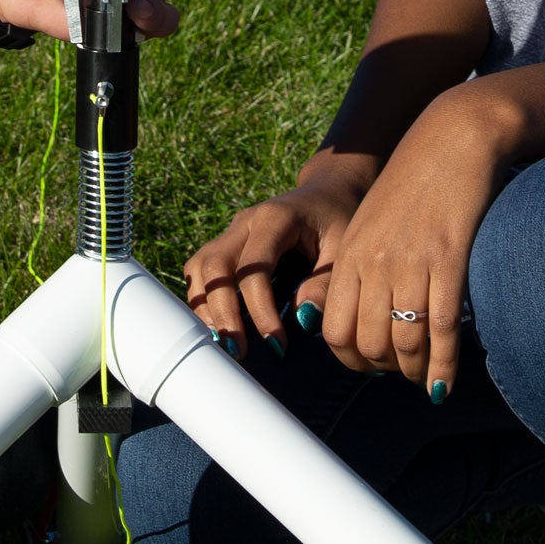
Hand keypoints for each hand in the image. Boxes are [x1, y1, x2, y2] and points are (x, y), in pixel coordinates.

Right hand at [182, 169, 366, 362]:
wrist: (327, 192)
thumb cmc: (338, 219)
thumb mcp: (343, 249)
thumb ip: (325, 284)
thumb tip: (302, 319)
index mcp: (274, 218)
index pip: (254, 268)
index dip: (260, 310)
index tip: (278, 345)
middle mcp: (245, 221)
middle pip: (216, 266)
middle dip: (223, 311)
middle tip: (239, 351)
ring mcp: (233, 231)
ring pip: (201, 266)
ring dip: (206, 305)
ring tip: (222, 342)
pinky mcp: (228, 243)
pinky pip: (202, 268)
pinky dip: (202, 296)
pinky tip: (215, 324)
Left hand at [293, 87, 509, 400]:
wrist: (452, 139)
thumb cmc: (414, 184)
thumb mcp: (373, 223)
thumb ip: (363, 267)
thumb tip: (364, 320)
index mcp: (351, 252)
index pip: (333, 329)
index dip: (350, 358)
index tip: (370, 363)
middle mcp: (374, 262)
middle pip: (367, 344)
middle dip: (382, 370)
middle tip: (399, 372)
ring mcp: (411, 262)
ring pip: (404, 343)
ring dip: (413, 372)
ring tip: (422, 379)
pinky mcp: (449, 260)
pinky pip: (442, 329)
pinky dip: (442, 366)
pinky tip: (442, 387)